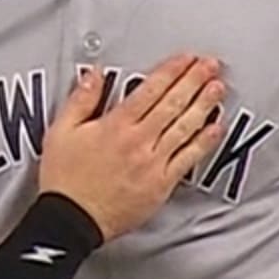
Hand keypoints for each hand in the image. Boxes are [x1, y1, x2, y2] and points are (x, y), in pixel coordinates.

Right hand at [36, 54, 226, 240]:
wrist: (72, 220)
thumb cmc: (65, 180)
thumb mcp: (61, 132)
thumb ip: (80, 99)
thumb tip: (94, 75)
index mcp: (115, 126)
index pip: (150, 90)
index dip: (171, 71)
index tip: (185, 59)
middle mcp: (138, 142)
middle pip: (173, 104)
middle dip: (194, 80)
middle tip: (210, 65)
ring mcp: (152, 163)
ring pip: (185, 128)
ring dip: (204, 105)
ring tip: (217, 88)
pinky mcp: (161, 184)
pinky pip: (188, 159)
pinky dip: (204, 142)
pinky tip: (215, 128)